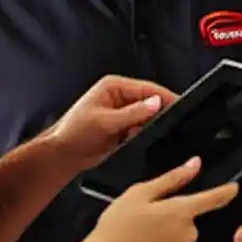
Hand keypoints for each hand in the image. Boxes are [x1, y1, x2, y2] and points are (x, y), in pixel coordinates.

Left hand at [49, 75, 174, 170]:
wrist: (62, 155)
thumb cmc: (74, 133)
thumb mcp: (105, 122)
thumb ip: (133, 113)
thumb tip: (157, 103)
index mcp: (114, 86)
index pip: (147, 88)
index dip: (165, 97)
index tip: (179, 106)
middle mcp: (120, 96)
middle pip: (150, 101)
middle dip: (158, 114)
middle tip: (168, 125)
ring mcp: (122, 112)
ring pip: (147, 117)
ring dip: (149, 126)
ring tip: (143, 134)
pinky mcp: (123, 127)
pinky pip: (141, 129)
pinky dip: (143, 134)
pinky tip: (137, 140)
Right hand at [87, 157, 238, 241]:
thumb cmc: (119, 225)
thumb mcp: (142, 192)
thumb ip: (173, 178)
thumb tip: (195, 164)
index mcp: (181, 211)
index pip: (213, 198)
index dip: (226, 191)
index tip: (235, 186)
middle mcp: (187, 231)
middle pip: (189, 213)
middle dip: (172, 208)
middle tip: (145, 209)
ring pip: (180, 228)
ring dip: (165, 225)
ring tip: (138, 226)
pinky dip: (161, 239)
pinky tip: (141, 239)